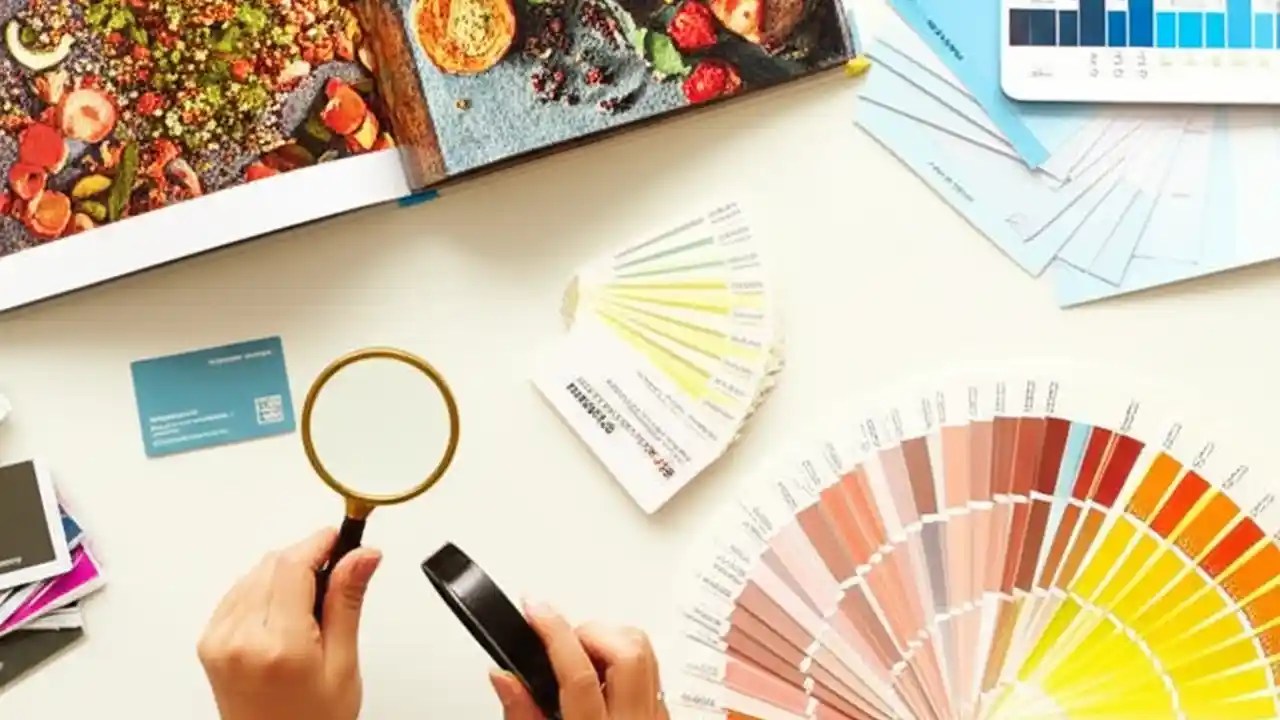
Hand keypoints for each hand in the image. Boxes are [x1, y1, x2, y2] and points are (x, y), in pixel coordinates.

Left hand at [197, 528, 382, 719]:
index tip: (342, 538)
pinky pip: (237, 592)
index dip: (320, 543)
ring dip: (283, 576)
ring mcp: (219, 640)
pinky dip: (262, 592)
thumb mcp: (343, 663)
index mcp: (279, 645)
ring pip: (254, 573)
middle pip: (272, 564)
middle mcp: (240, 639)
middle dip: (306, 561)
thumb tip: (362, 555)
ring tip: (309, 611)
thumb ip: (347, 601)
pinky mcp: (209, 641)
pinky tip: (283, 617)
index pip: (292, 565)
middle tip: (335, 580)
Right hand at [489, 601, 669, 719]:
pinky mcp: (664, 719)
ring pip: (646, 654)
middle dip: (590, 630)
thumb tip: (504, 674)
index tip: (534, 608)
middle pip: (628, 652)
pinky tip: (603, 676)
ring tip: (580, 655)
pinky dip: (626, 660)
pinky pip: (653, 673)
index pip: (580, 675)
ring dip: (610, 640)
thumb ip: (521, 716)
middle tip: (561, 640)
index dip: (554, 632)